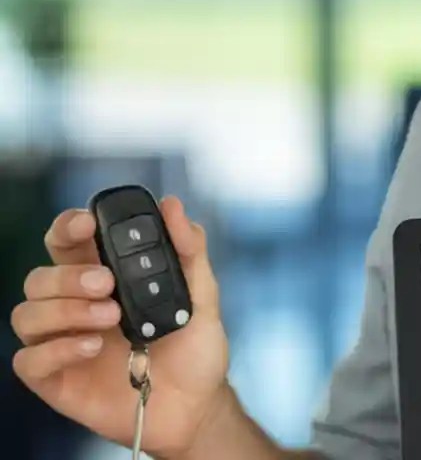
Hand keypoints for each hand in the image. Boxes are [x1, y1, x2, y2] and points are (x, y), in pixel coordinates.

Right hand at [10, 196, 231, 457]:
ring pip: (27, 314)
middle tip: (105, 283)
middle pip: (40, 277)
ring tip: (111, 318)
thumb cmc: (194, 348)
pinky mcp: (54, 378)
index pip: (68, 243)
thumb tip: (172, 205)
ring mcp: (61, 342)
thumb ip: (189, 250)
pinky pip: (28, 359)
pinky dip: (57, 348)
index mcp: (104, 278)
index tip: (86, 222)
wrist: (196, 405)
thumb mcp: (202, 296)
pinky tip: (93, 348)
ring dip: (64, 310)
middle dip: (68, 275)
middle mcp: (76, 306)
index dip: (67, 226)